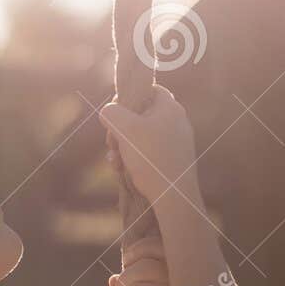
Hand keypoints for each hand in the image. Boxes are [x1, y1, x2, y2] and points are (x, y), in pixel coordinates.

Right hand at [98, 85, 196, 208]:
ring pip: (142, 136)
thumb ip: (112, 112)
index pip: (149, 88)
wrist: (174, 197)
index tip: (115, 112)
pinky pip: (149, 152)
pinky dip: (134, 158)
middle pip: (141, 114)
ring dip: (123, 146)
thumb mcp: (125, 129)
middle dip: (120, 129)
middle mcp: (177, 122)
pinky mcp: (174, 160)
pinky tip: (123, 169)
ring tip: (115, 161)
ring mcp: (177, 142)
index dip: (128, 96)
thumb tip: (108, 112)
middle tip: (111, 142)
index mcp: (170, 108)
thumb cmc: (151, 158)